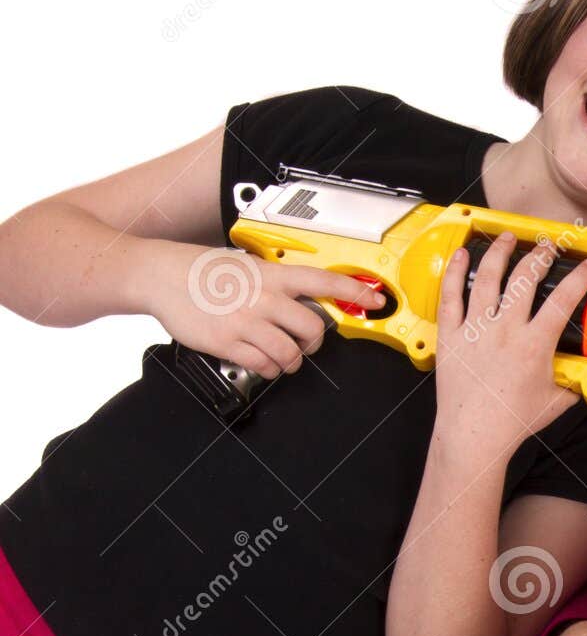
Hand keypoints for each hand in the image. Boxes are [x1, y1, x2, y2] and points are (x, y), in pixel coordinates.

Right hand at [146, 241, 384, 375]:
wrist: (161, 275)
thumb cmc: (203, 271)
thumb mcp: (246, 266)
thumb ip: (274, 282)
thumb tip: (302, 298)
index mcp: (271, 275)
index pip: (322, 281)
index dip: (354, 291)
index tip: (377, 299)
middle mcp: (263, 297)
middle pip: (313, 329)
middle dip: (315, 343)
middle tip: (306, 345)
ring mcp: (245, 321)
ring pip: (291, 353)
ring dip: (293, 362)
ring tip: (284, 358)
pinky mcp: (227, 342)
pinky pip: (263, 365)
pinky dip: (268, 369)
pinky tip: (261, 362)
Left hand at [432, 231, 586, 461]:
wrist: (474, 436)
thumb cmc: (512, 422)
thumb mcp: (556, 401)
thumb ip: (575, 383)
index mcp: (534, 345)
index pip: (564, 299)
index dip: (580, 276)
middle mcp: (505, 331)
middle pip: (525, 278)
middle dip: (540, 255)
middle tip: (546, 247)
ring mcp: (475, 330)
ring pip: (488, 277)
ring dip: (500, 252)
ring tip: (508, 238)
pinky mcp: (451, 335)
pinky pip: (450, 295)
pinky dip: (455, 271)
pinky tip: (461, 254)